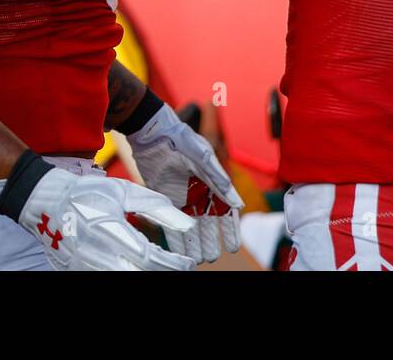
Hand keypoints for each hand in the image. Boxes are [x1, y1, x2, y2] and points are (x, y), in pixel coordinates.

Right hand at [17, 167, 197, 269]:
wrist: (45, 203)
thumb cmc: (87, 193)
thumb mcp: (124, 192)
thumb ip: (157, 208)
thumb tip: (188, 225)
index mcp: (109, 231)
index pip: (149, 257)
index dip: (173, 263)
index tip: (188, 262)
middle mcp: (97, 255)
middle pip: (139, 275)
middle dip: (163, 274)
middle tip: (179, 268)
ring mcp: (85, 268)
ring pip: (124, 280)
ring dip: (147, 275)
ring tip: (161, 266)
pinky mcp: (77, 273)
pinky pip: (108, 278)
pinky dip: (127, 272)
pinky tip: (137, 266)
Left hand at [126, 102, 242, 262]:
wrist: (153, 132)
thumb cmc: (182, 140)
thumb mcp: (204, 158)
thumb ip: (220, 181)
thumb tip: (239, 204)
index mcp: (213, 184)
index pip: (225, 212)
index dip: (230, 230)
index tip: (232, 246)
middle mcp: (199, 193)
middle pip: (208, 224)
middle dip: (210, 241)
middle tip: (212, 257)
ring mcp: (182, 197)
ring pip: (190, 227)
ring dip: (194, 244)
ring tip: (199, 260)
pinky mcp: (165, 198)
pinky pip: (171, 222)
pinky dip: (176, 238)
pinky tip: (180, 252)